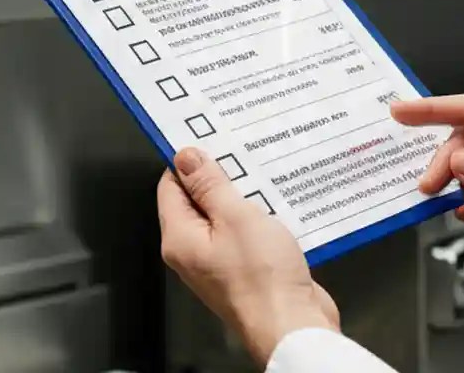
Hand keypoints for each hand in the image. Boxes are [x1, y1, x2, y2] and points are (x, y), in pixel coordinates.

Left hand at [158, 148, 339, 363]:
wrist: (292, 325)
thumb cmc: (262, 277)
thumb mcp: (235, 217)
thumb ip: (209, 185)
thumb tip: (185, 157)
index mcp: (180, 238)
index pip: (170, 187)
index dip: (188, 162)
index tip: (210, 139)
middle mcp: (193, 252)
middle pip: (197, 201)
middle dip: (220, 177)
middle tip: (242, 152)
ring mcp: (218, 262)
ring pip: (224, 217)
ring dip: (243, 197)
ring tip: (264, 176)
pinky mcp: (244, 269)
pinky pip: (244, 234)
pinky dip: (257, 218)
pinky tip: (277, 205)